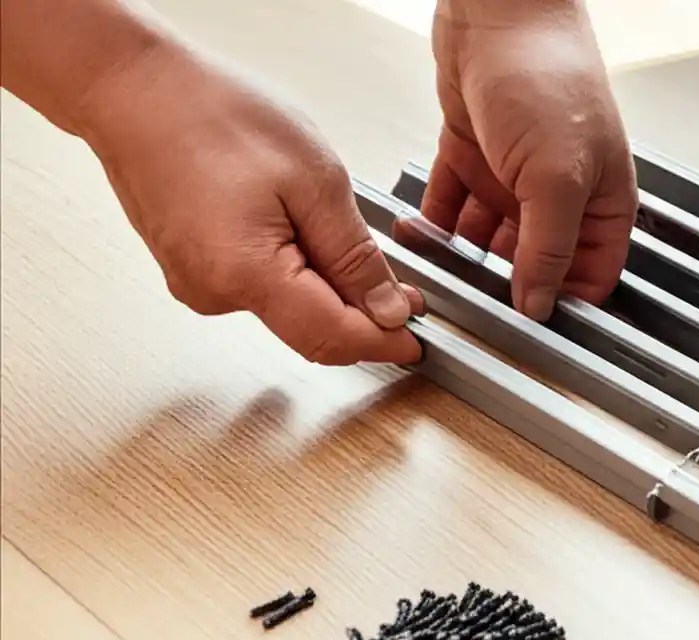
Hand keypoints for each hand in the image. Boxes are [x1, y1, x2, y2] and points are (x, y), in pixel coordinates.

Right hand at [80, 43, 425, 364]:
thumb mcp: (315, 179)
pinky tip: (297, 222)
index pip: (331, 339)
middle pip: (311, 329)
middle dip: (361, 313)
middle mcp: (213, 293)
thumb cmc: (212, 114)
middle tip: (401, 284)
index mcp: (244, 275)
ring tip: (331, 222)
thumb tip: (386, 309)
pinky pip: (260, 286)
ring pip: (288, 308)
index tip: (415, 340)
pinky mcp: (192, 270)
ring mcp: (196, 284)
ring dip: (328, 286)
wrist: (135, 88)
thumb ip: (354, 255)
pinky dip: (295, 268)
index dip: (382, 343)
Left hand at [424, 0, 638, 320]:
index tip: (528, 328)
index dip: (564, 304)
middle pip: (533, 263)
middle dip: (503, 284)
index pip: (592, 276)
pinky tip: (417, 235)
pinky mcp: (473, 157)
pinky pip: (450, 206)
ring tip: (435, 273)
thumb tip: (539, 306)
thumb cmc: (549, 73)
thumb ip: (549, 248)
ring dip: (461, 257)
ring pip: (486, 240)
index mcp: (601, 202)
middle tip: (470, 305)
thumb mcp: (557, 177)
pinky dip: (432, 223)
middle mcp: (559, 195)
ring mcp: (515, 178)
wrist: (498, 11)